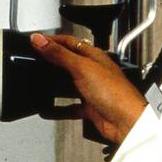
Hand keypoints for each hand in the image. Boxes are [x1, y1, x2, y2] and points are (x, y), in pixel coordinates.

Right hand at [30, 32, 146, 144]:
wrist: (126, 122)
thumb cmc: (115, 93)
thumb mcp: (82, 68)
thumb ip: (59, 54)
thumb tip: (40, 40)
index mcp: (95, 56)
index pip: (70, 42)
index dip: (53, 40)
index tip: (36, 40)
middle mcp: (94, 72)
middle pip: (68, 62)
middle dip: (51, 61)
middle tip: (35, 59)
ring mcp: (92, 90)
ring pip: (68, 85)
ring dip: (53, 85)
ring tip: (39, 83)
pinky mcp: (90, 108)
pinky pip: (69, 107)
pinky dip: (57, 109)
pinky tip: (47, 110)